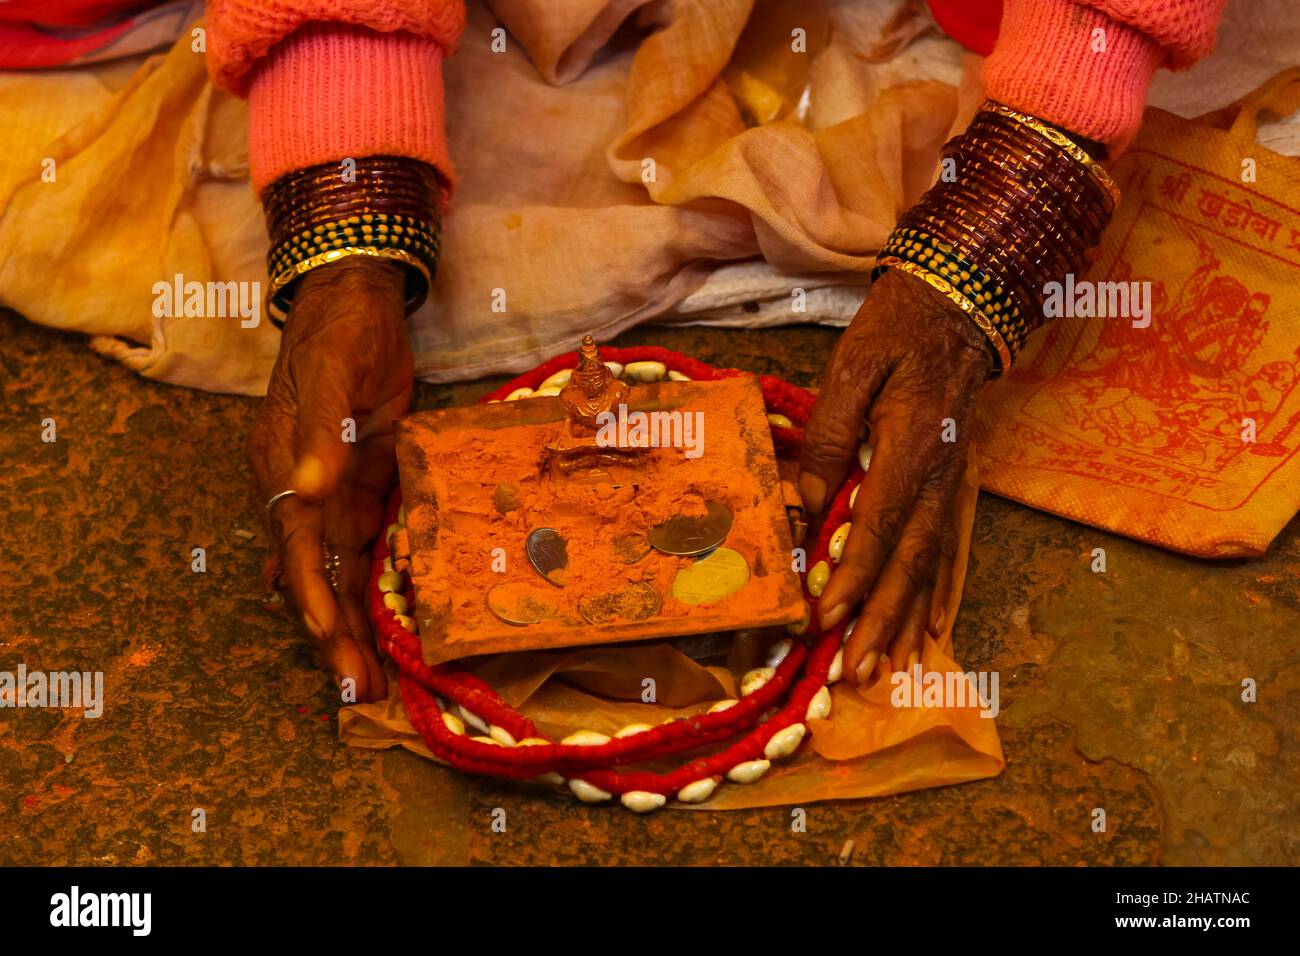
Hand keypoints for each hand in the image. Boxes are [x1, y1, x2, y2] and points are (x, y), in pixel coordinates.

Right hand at [249, 257, 412, 702]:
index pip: (298, 549)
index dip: (316, 601)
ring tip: (374, 679)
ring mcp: (335, 490)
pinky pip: (366, 544)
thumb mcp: (330, 378)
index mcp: (280, 471)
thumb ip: (319, 435)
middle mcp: (302, 491)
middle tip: (361, 691)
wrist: (360, 302)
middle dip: (336, 632)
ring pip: (342, 569)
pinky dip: (370, 584)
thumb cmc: (340, 335)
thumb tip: (304, 491)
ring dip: (356, 621)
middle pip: (317, 574)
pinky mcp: (366, 483)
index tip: (334, 645)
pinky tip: (374, 624)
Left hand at [798, 268, 991, 683]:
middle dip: (881, 620)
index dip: (853, 577)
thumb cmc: (896, 333)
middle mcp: (940, 475)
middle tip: (854, 672)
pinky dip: (939, 592)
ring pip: (932, 564)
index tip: (824, 616)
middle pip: (910, 561)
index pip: (878, 525)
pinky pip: (950, 548)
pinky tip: (931, 628)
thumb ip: (829, 437)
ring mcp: (954, 482)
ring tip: (886, 667)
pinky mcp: (956, 482)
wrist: (958, 305)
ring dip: (907, 620)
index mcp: (909, 446)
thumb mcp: (851, 370)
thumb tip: (806, 502)